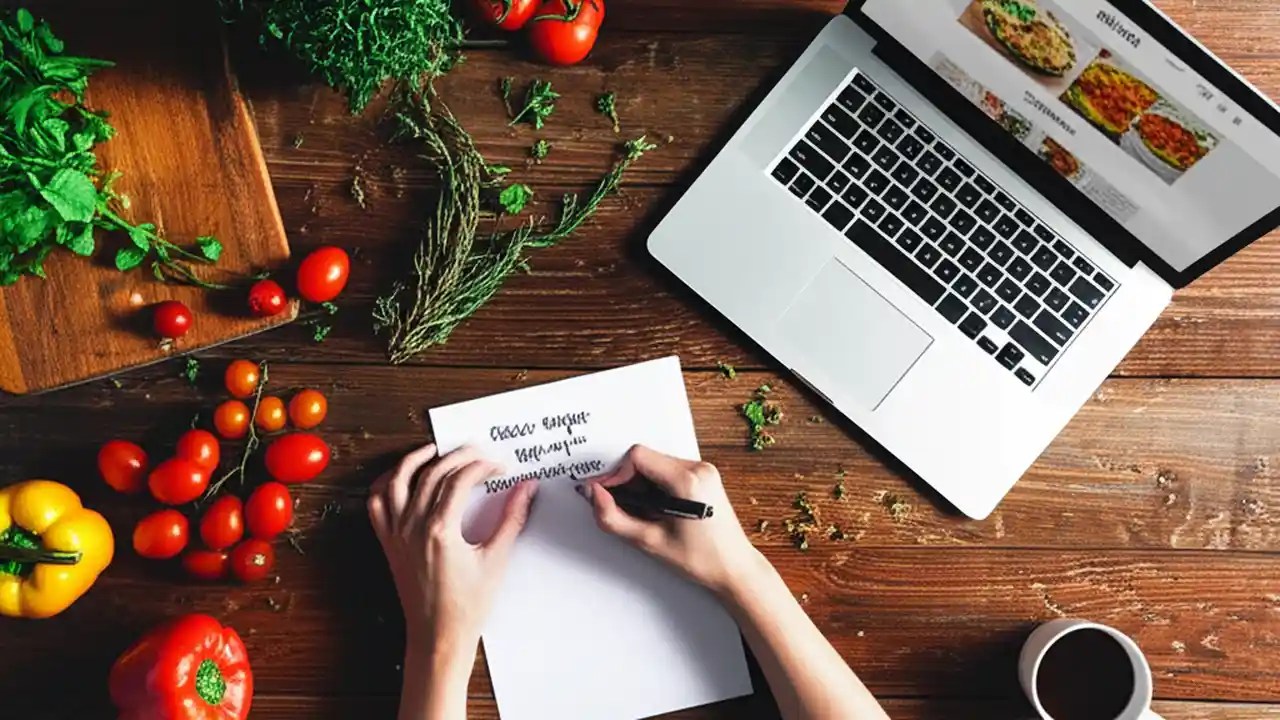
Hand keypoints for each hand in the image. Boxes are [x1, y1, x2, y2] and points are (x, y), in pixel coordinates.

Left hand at [367, 444, 538, 654]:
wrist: (438, 636)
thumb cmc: (467, 606)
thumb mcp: (496, 560)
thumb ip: (512, 519)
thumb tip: (526, 488)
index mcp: (441, 530)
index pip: (460, 480)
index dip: (482, 466)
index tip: (499, 467)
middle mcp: (413, 527)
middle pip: (432, 474)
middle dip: (456, 456)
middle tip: (477, 452)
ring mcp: (397, 534)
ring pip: (398, 481)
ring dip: (415, 460)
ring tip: (434, 450)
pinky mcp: (388, 543)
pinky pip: (377, 505)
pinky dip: (386, 484)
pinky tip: (400, 477)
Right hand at [583, 445, 761, 595]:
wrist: (735, 569)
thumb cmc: (702, 560)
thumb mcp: (649, 542)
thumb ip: (614, 517)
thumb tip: (594, 496)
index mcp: (688, 480)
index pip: (637, 457)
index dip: (614, 475)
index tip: (604, 495)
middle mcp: (699, 469)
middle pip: (645, 459)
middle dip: (626, 482)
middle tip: (621, 509)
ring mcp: (704, 471)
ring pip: (655, 464)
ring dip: (640, 486)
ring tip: (643, 515)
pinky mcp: (704, 477)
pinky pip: (668, 471)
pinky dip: (654, 487)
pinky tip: (656, 511)